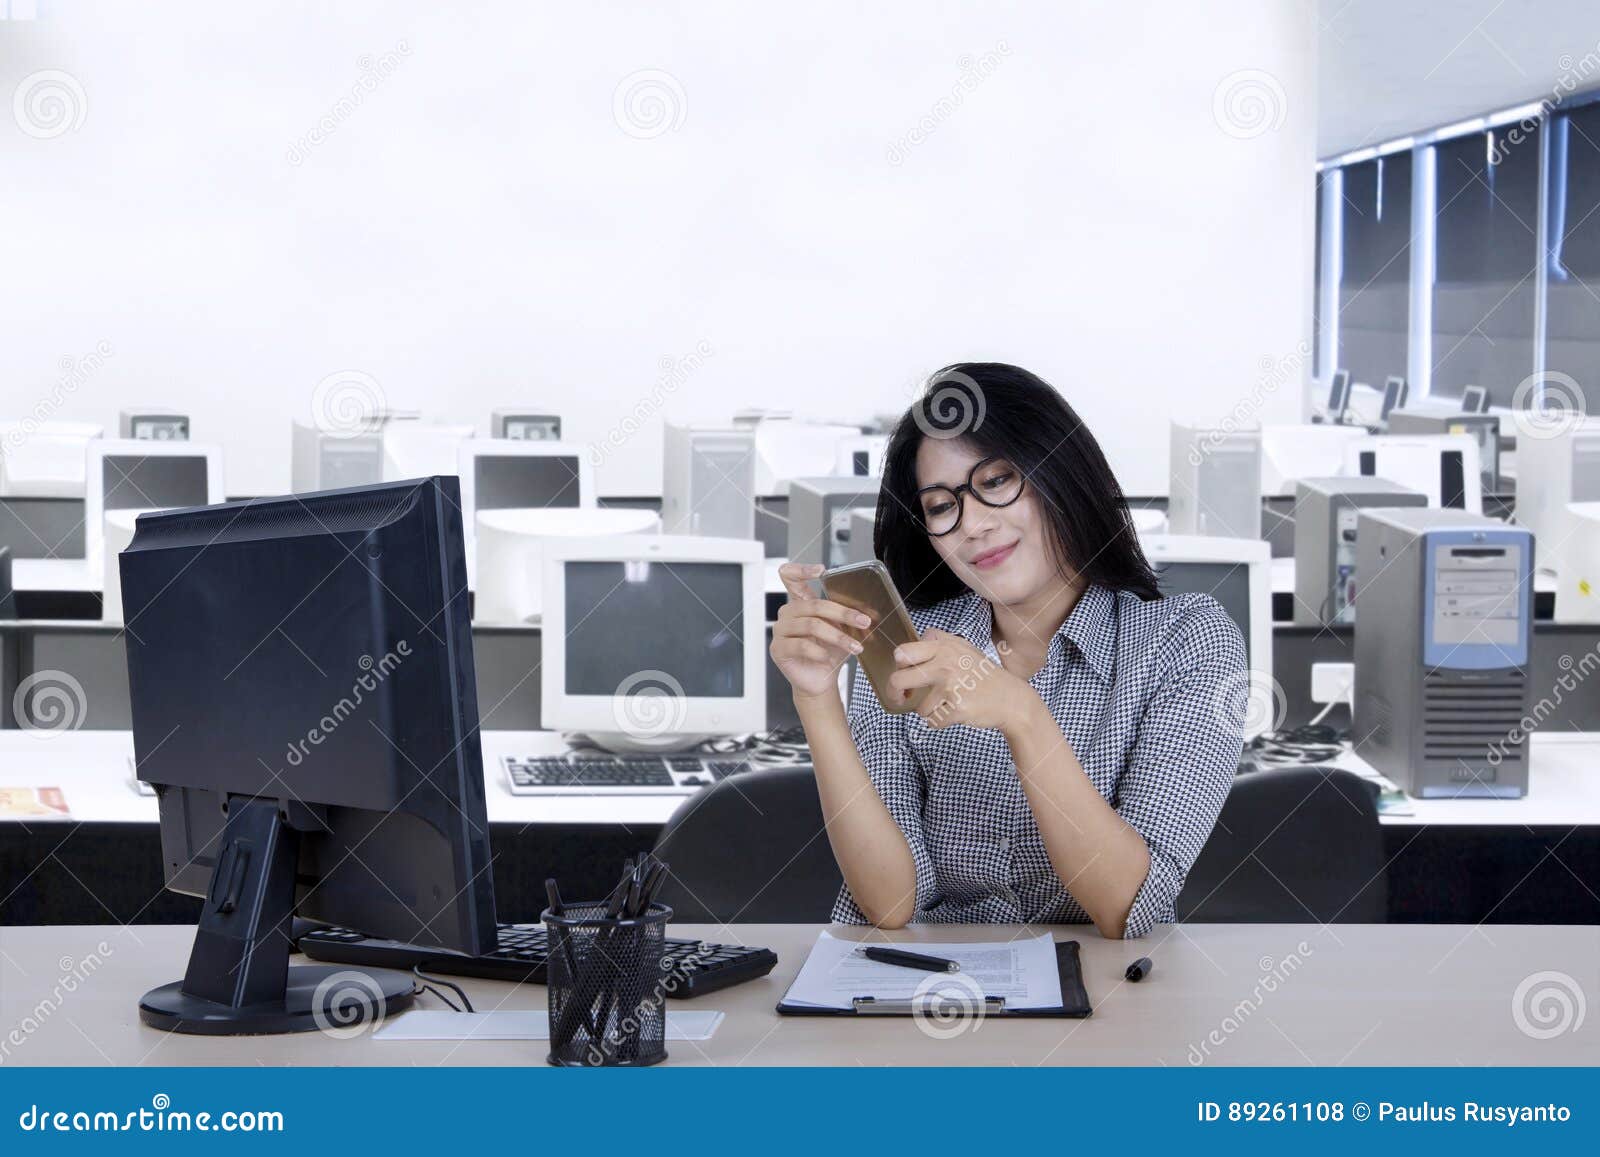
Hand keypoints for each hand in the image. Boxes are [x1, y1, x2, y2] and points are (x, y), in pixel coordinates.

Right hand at [771, 562, 872, 700]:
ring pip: (811, 625)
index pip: (790, 577)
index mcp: (799, 603)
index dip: (802, 570)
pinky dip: (820, 652)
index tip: (821, 570)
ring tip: (855, 647)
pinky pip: (801, 645)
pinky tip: (828, 657)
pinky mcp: (778, 649)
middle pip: (814, 605)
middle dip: (843, 614)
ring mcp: (780, 631)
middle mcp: (787, 614)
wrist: (821, 681)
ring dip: (838, 637)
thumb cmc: (830, 653)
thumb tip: (867, 611)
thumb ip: (845, 617)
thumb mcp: (841, 630)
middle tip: (864, 622)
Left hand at [887, 628, 1033, 730]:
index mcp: (944, 647)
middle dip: (895, 692)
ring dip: (929, 711)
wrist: (1011, 699)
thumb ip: (939, 643)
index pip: (903, 652)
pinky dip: (941, 722)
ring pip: (919, 708)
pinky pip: (933, 721)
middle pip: (898, 679)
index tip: (904, 673)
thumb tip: (914, 642)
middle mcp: (945, 663)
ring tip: (948, 704)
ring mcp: (951, 686)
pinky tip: (955, 713)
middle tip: (901, 697)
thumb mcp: (964, 648)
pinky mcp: (957, 708)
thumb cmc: (984, 676)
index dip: (899, 666)